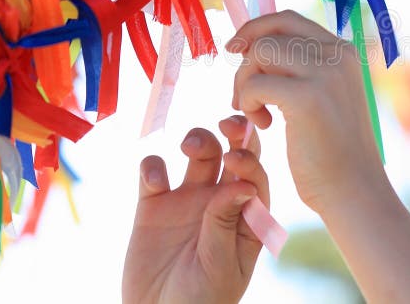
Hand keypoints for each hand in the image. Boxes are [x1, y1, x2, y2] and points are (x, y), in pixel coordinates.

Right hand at [122, 117, 267, 303]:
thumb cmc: (201, 302)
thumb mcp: (219, 268)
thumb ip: (225, 226)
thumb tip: (242, 185)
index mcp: (246, 217)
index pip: (256, 177)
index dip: (250, 161)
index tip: (235, 159)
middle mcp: (220, 201)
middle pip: (233, 153)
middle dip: (235, 133)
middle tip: (227, 124)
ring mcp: (187, 200)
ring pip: (199, 154)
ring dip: (198, 139)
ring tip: (189, 146)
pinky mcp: (153, 205)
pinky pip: (155, 173)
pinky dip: (153, 165)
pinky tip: (153, 178)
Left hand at [226, 10, 389, 216]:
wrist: (354, 189)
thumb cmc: (332, 150)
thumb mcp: (324, 95)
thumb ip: (302, 67)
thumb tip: (255, 43)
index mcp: (343, 51)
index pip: (288, 19)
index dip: (255, 29)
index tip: (235, 51)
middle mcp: (338, 55)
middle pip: (269, 34)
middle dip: (245, 62)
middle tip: (242, 96)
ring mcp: (325, 74)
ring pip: (260, 53)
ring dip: (245, 83)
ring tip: (254, 114)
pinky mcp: (308, 98)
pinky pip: (256, 84)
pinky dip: (247, 103)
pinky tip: (263, 126)